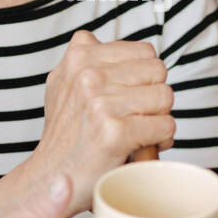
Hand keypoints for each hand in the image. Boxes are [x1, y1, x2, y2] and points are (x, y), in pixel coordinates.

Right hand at [33, 30, 174, 211]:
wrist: (51, 178)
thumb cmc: (64, 136)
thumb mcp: (60, 85)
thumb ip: (79, 58)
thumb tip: (93, 39)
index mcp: (79, 57)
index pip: (145, 51)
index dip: (144, 76)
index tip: (130, 95)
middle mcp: (88, 76)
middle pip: (158, 72)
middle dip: (154, 95)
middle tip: (136, 115)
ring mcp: (101, 104)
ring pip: (165, 97)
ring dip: (159, 117)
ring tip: (139, 130)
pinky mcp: (116, 132)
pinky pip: (165, 125)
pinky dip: (160, 139)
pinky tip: (141, 145)